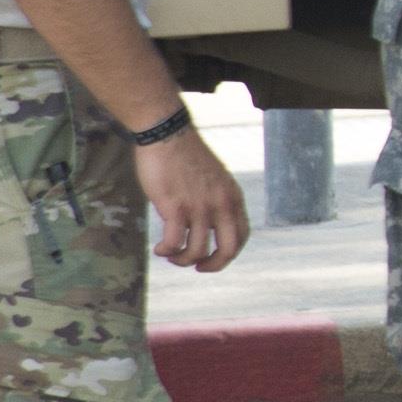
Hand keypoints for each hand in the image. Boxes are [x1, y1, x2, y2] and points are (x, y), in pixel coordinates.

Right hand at [137, 130, 251, 273]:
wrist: (167, 134)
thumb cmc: (185, 155)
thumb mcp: (213, 178)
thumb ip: (215, 200)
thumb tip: (206, 224)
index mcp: (232, 197)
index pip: (242, 235)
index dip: (229, 253)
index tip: (213, 258)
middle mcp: (221, 204)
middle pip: (228, 249)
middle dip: (213, 265)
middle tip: (197, 267)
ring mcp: (199, 207)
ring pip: (196, 251)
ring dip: (181, 260)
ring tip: (169, 254)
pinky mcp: (176, 207)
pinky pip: (174, 243)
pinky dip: (166, 251)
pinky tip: (159, 248)